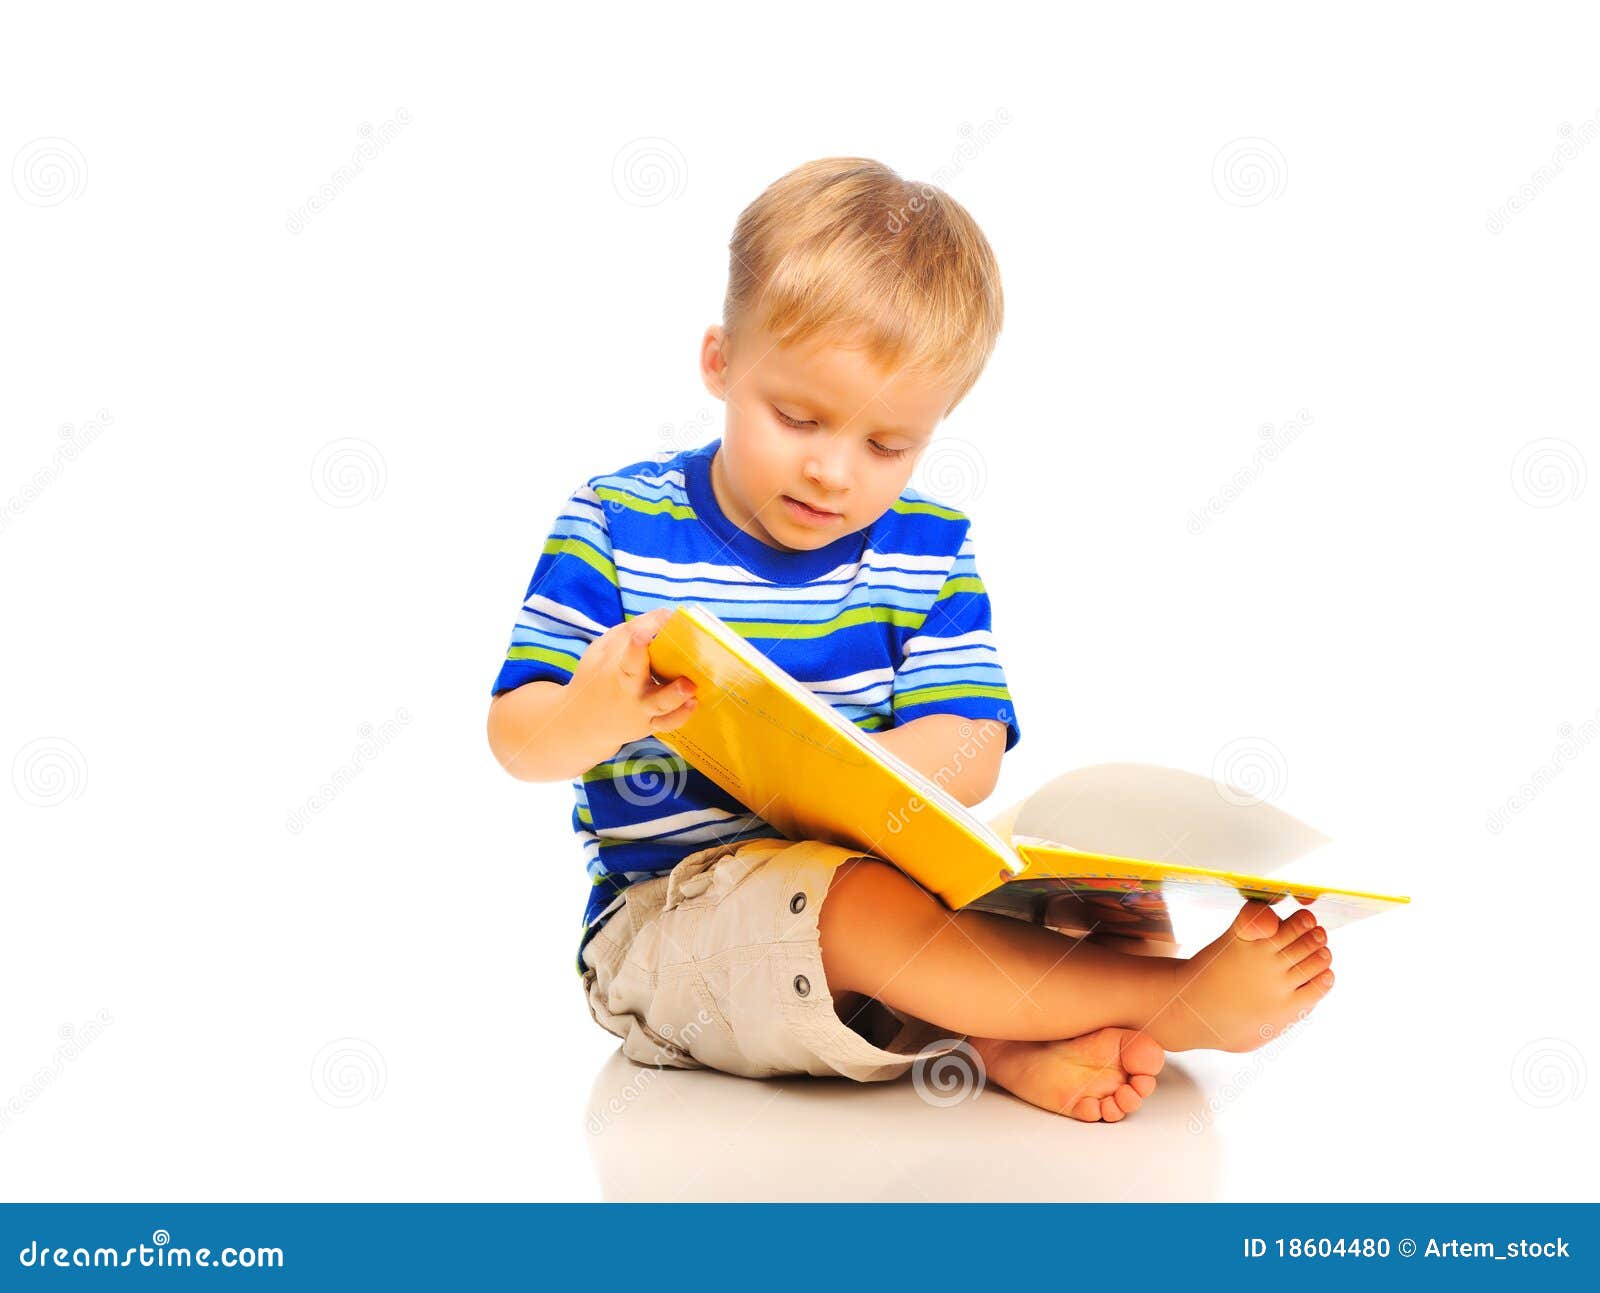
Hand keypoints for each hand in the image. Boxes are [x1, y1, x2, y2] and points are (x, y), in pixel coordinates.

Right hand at [565, 607, 698, 761]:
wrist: (584, 722)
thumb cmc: (598, 677)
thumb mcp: (600, 651)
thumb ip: (627, 634)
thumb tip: (664, 616)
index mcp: (611, 662)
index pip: (626, 639)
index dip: (646, 626)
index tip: (666, 616)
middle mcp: (625, 685)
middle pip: (633, 668)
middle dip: (638, 652)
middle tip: (649, 638)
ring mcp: (638, 707)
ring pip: (658, 702)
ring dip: (674, 694)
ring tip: (689, 685)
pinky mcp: (649, 723)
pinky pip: (666, 723)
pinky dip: (680, 716)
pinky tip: (694, 703)